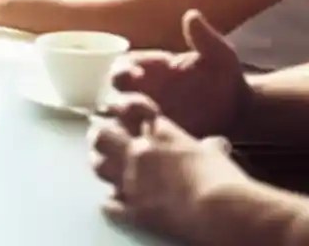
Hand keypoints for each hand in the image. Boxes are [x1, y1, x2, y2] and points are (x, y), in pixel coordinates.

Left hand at [90, 103, 249, 242]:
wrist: (222, 210)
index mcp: (161, 135)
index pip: (132, 114)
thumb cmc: (225, 180)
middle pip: (102, 134)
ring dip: (103, 168)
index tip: (130, 122)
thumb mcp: (216, 155)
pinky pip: (108, 205)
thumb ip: (209, 147)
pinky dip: (111, 205)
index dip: (129, 117)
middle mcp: (140, 153)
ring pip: (98, 165)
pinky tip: (115, 204)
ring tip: (107, 168)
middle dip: (101, 137)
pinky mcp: (133, 209)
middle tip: (105, 141)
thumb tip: (217, 144)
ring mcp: (132, 181)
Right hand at [110, 10, 249, 136]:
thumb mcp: (220, 55)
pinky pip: (134, 140)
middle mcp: (142, 91)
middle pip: (112, 95)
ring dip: (127, 124)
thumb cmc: (225, 78)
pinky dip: (137, 141)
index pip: (121, 66)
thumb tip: (192, 14)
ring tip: (153, 128)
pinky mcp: (154, 137)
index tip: (138, 76)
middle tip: (147, 109)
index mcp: (150, 69)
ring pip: (118, 120)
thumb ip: (205, 38)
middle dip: (122, 102)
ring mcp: (146, 116)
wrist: (240, 110)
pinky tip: (157, 143)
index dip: (123, 70)